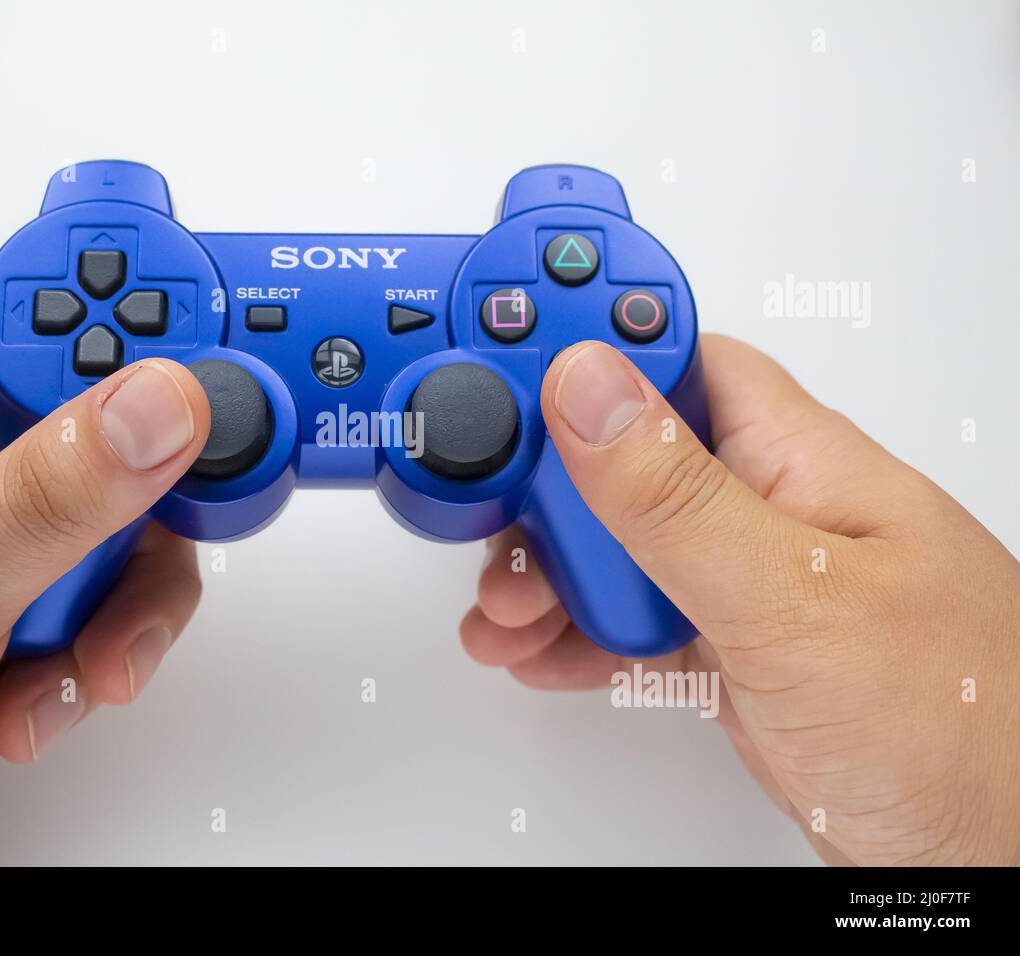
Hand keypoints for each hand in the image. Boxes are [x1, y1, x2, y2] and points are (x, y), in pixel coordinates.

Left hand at [0, 315, 209, 863]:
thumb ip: (59, 488)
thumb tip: (161, 404)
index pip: (55, 335)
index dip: (142, 363)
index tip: (216, 402)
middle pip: (104, 450)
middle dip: (126, 541)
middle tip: (135, 576)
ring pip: (103, 540)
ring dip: (100, 623)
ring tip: (65, 670)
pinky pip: (77, 605)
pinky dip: (66, 664)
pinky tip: (15, 702)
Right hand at [463, 334, 1019, 865]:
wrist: (993, 852)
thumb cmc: (961, 726)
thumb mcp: (792, 599)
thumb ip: (676, 497)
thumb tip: (587, 388)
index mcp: (797, 462)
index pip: (676, 355)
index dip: (590, 339)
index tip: (502, 341)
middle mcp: (768, 510)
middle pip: (627, 455)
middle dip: (544, 482)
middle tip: (484, 512)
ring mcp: (750, 585)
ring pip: (620, 546)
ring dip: (548, 572)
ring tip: (505, 611)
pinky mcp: (736, 652)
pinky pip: (634, 623)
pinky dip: (577, 637)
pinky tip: (542, 653)